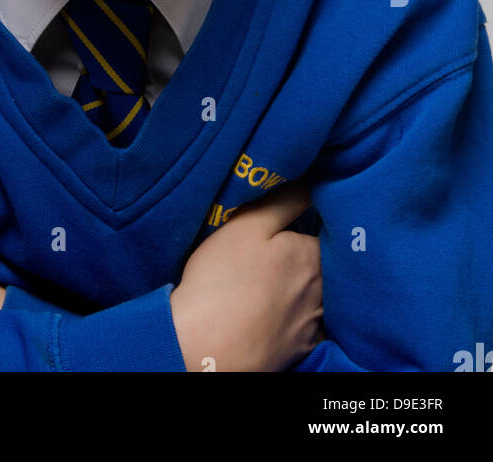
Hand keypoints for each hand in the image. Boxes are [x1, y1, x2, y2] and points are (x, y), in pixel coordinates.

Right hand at [170, 179, 323, 371]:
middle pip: (328, 266)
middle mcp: (323, 292)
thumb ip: (284, 201)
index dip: (317, 224)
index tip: (301, 221)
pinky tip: (280, 312)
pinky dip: (302, 317)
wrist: (205, 349)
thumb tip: (312, 183)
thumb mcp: (247, 225)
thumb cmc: (221, 282)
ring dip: (309, 288)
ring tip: (282, 281)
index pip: (329, 232)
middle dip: (315, 256)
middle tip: (287, 251)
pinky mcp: (302, 351)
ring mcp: (314, 325)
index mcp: (312, 257)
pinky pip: (311, 326)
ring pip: (322, 297)